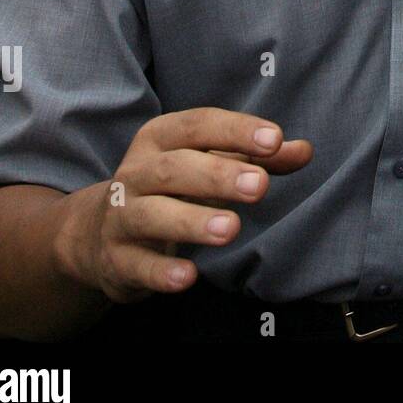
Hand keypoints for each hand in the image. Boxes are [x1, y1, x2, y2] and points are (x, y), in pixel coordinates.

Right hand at [56, 109, 312, 301]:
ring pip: (152, 215)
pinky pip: (136, 265)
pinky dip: (161, 271)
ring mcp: (121, 216)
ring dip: (192, 222)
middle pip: (175, 168)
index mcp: (161, 138)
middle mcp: (136, 172)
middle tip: (260, 187)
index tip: (275, 140)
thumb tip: (303, 150)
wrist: (99, 232)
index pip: (199, 125)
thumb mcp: (212, 162)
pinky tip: (189, 277)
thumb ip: (258, 157)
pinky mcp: (115, 259)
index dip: (236, 130)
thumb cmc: (174, 187)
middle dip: (218, 175)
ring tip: (231, 229)